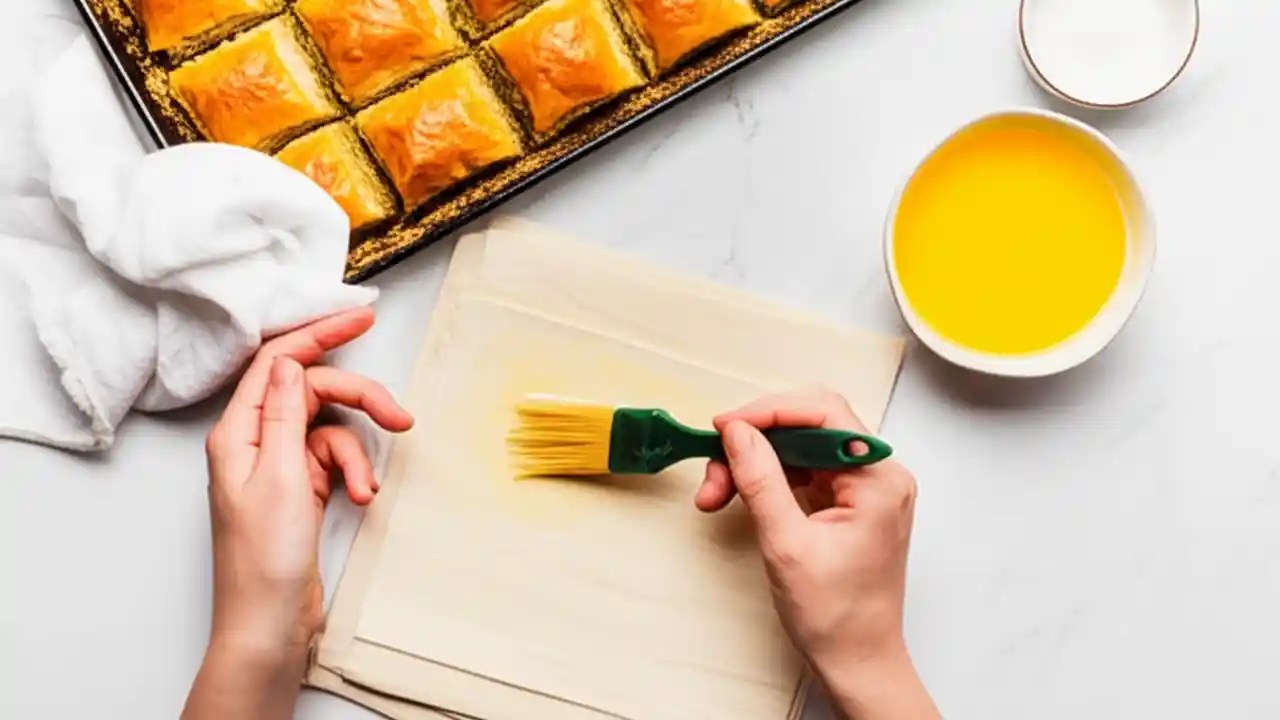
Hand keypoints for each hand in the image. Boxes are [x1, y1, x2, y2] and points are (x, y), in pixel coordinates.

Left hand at [184, 308, 412, 719]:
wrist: (269, 622)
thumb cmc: (263, 560)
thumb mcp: (278, 477)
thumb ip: (285, 414)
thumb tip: (290, 361)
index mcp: (237, 433)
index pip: (278, 363)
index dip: (320, 335)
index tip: (361, 318)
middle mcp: (256, 442)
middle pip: (314, 393)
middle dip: (360, 403)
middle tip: (399, 417)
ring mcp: (280, 466)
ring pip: (332, 430)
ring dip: (358, 455)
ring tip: (365, 488)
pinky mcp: (301, 488)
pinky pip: (337, 461)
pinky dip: (354, 475)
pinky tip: (360, 498)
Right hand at [696, 389, 938, 719]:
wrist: (856, 662)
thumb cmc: (836, 616)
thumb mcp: (787, 544)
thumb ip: (761, 480)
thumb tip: (738, 432)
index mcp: (879, 480)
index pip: (823, 413)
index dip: (769, 412)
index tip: (726, 427)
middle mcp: (879, 475)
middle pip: (809, 426)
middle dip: (756, 441)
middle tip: (715, 464)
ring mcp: (864, 489)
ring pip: (800, 449)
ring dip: (755, 463)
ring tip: (717, 492)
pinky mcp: (847, 503)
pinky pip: (802, 472)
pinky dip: (767, 479)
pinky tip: (737, 495)